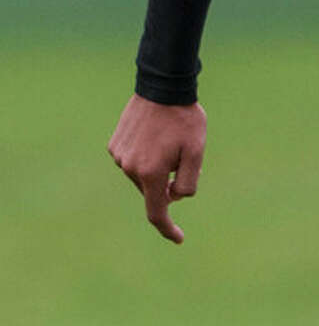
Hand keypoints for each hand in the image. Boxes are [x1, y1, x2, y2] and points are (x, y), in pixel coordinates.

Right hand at [107, 96, 206, 243]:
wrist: (161, 87)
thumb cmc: (184, 120)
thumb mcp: (196, 153)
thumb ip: (188, 182)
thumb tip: (173, 197)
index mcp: (150, 173)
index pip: (156, 212)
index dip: (167, 228)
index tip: (178, 238)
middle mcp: (130, 168)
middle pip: (153, 191)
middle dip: (169, 184)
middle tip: (185, 159)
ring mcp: (119, 156)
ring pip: (143, 176)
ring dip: (158, 169)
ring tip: (170, 142)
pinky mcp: (114, 145)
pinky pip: (134, 161)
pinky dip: (146, 157)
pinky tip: (155, 137)